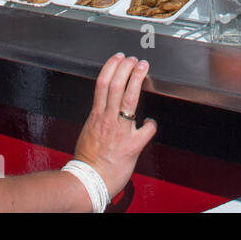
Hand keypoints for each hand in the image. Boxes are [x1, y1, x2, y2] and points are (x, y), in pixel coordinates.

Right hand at [74, 53, 156, 199]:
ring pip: (128, 98)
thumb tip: (105, 111)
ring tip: (143, 67)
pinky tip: (152, 122)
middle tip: (134, 59)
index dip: (111, 67)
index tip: (118, 58)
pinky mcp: (131, 145)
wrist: (89, 181)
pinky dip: (151, 124)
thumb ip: (99, 119)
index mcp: (96, 116)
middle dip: (125, 68)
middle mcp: (107, 120)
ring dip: (136, 79)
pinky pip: (146, 130)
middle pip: (115, 85)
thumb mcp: (89, 132)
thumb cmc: (88, 161)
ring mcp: (120, 131)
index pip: (102, 84)